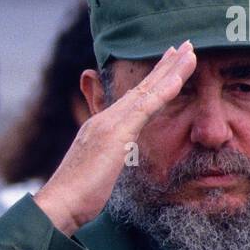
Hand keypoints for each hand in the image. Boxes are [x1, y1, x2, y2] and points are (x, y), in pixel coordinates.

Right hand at [34, 42, 196, 236]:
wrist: (59, 203)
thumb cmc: (75, 195)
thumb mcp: (94, 171)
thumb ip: (106, 159)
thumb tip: (112, 156)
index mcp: (101, 127)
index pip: (133, 98)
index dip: (152, 79)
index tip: (169, 62)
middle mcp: (105, 119)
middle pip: (141, 87)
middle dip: (164, 65)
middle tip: (186, 45)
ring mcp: (110, 124)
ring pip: (146, 91)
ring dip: (170, 69)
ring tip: (189, 51)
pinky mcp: (116, 134)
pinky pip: (146, 107)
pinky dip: (164, 90)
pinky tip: (179, 77)